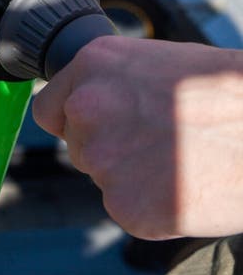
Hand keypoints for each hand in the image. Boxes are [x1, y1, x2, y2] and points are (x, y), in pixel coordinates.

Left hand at [34, 36, 242, 238]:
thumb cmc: (227, 93)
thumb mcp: (160, 64)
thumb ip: (116, 84)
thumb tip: (94, 105)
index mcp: (94, 64)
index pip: (50, 108)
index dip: (75, 122)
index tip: (101, 129)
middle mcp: (87, 107)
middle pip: (78, 146)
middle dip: (110, 149)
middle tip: (160, 145)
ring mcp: (103, 158)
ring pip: (105, 178)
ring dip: (132, 178)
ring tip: (180, 161)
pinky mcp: (125, 206)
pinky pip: (129, 211)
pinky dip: (154, 209)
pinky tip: (186, 187)